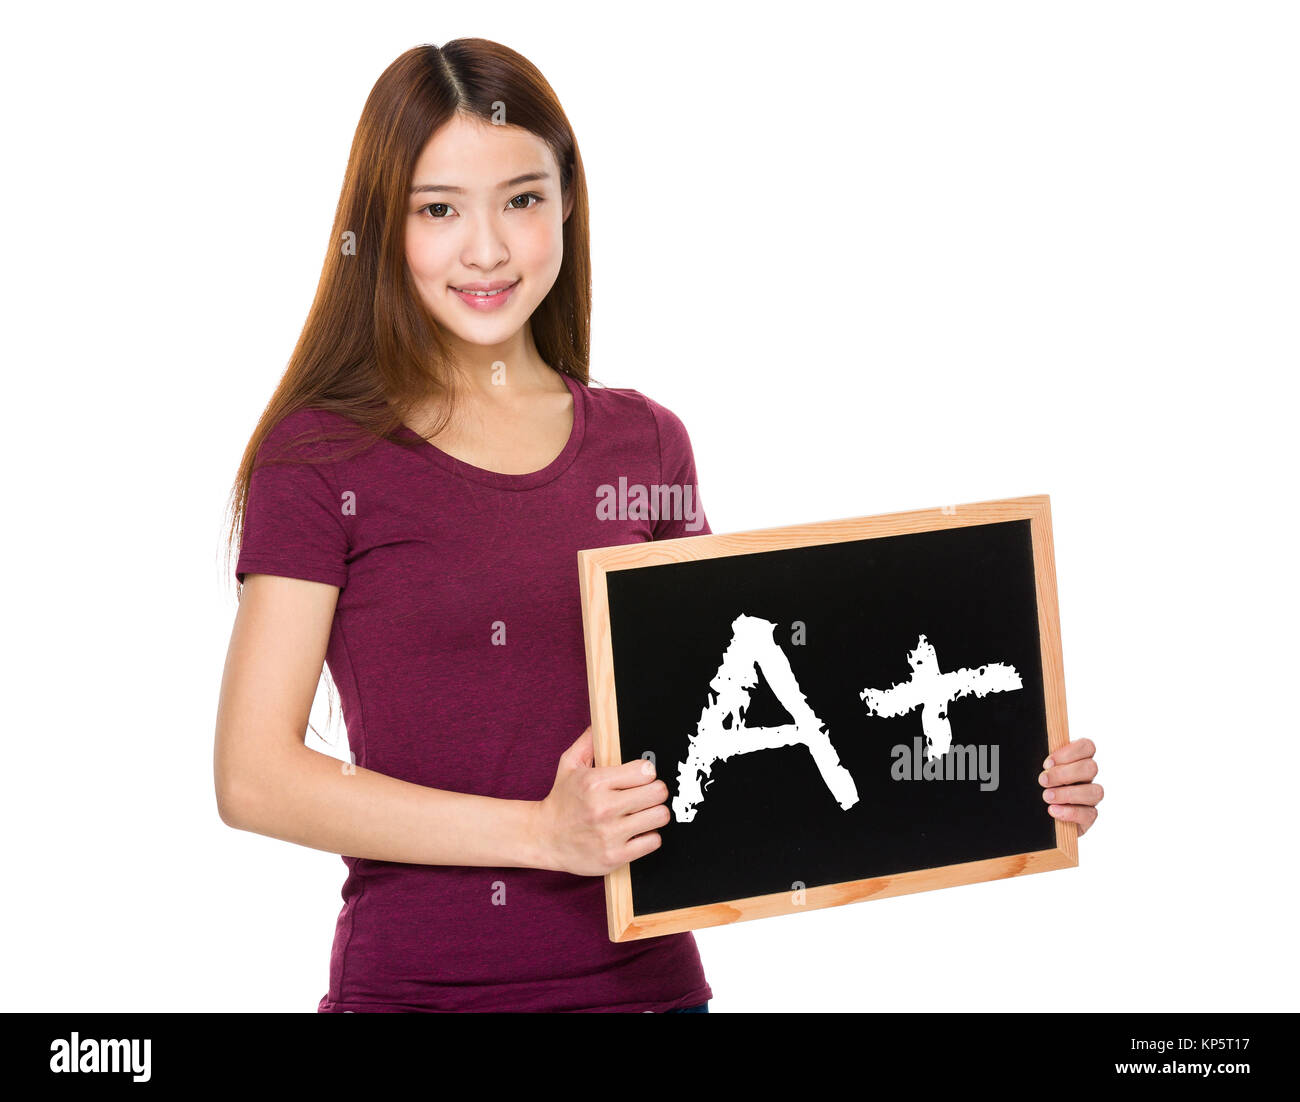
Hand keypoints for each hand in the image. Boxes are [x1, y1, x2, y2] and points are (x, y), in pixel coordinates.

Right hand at [533, 726, 671, 875]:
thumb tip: (600, 723)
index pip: (645, 770)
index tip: (642, 777)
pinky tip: (636, 832)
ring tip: (643, 813)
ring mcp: (610, 834)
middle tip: (646, 795)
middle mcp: (604, 808)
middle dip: (655, 791)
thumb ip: (588, 742)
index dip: (647, 772)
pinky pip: (653, 842)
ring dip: (655, 814)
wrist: (543, 838)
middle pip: (658, 792)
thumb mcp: (568, 765)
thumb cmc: (561, 801)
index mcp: (595, 782)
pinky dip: (649, 837)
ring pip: (660, 816)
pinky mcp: (615, 856)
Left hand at [1039, 737, 1102, 835]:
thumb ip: (1044, 761)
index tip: (1047, 763)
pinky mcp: (1088, 816)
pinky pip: (1090, 814)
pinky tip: (1053, 810)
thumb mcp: (1034, 768)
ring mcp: (1090, 796)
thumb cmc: (1034, 785)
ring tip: (1046, 796)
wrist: (1030, 813)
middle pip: (1091, 768)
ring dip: (1068, 794)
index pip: (1087, 746)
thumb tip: (1039, 754)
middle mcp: (1086, 777)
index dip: (1069, 753)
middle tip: (1043, 780)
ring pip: (1095, 791)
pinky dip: (1070, 812)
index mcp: (1076, 759)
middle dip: (1064, 774)